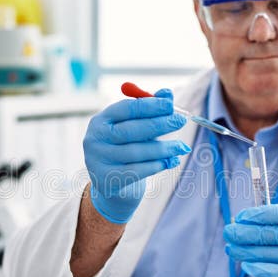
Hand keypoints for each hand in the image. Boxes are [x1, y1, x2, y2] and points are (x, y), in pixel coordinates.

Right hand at [84, 89, 189, 223]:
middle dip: (159, 124)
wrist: (112, 183)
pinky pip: (137, 171)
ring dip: (164, 149)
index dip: (150, 105)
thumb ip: (149, 109)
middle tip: (180, 121)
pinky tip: (171, 161)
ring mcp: (98, 160)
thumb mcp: (135, 127)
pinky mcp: (107, 179)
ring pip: (137, 152)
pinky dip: (157, 165)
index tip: (170, 105)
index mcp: (100, 120)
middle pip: (131, 130)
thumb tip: (167, 93)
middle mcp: (95, 139)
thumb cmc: (126, 147)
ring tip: (182, 147)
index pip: (126, 108)